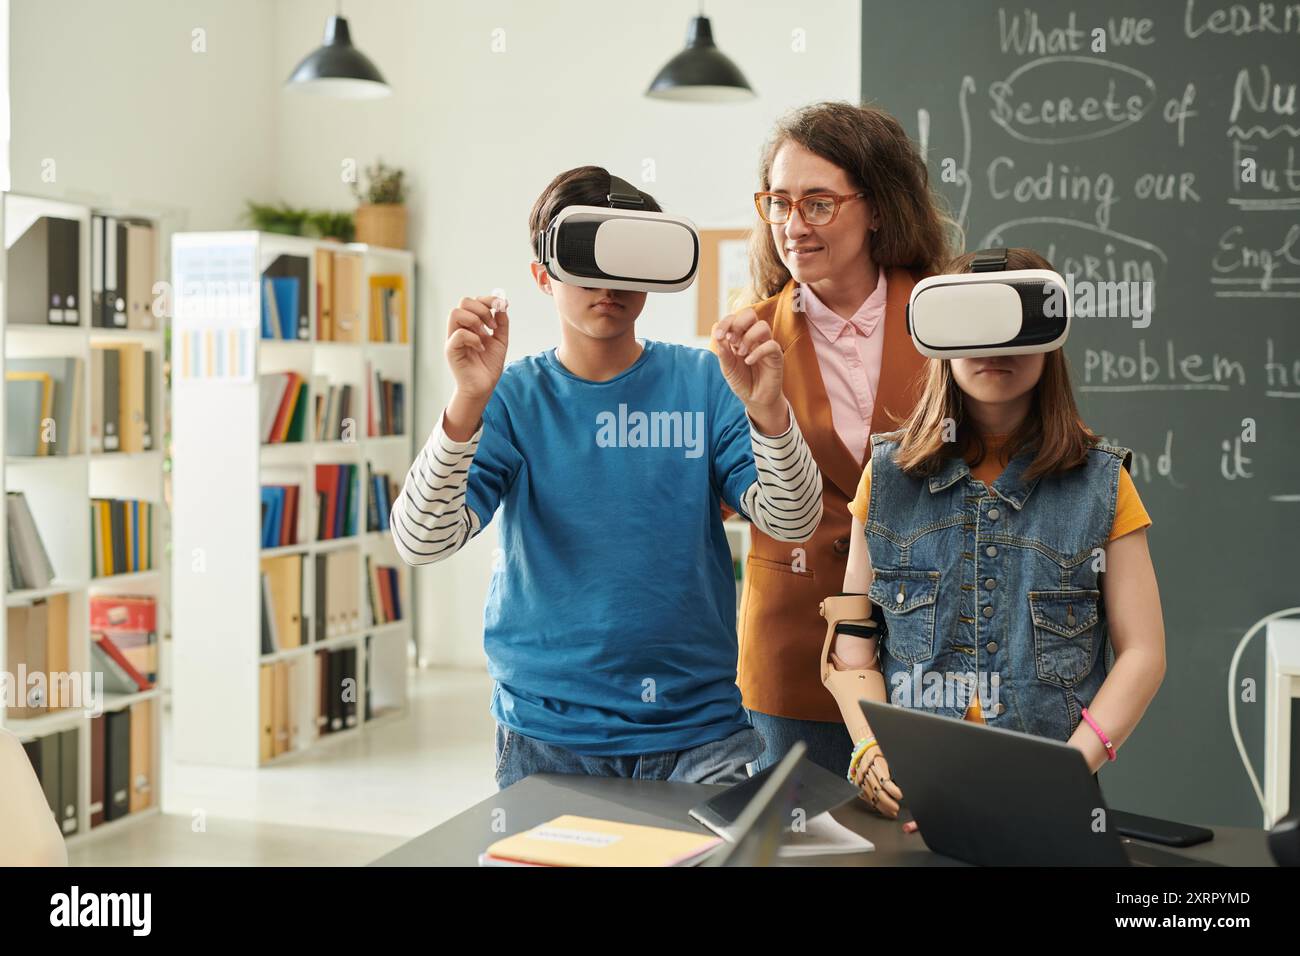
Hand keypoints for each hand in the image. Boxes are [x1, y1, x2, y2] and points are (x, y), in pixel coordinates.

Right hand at [444, 295, 509, 439]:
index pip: (473, 301)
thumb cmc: (488, 365)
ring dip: (475, 320)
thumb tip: (502, 305)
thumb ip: (502, 323)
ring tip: (486, 334)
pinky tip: (481, 348)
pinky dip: (474, 338)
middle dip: (483, 309)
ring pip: (456, 313)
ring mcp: (454, 338)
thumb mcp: (500, 341)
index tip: (502, 306)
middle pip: (464, 302)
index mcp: (470, 324)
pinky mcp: (451, 350)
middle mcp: (460, 328)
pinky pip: (459, 334)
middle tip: (493, 325)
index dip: (488, 299)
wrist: (484, 387)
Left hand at [712, 308, 787, 434]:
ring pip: (762, 326)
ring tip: (741, 353)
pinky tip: (748, 361)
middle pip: (750, 314)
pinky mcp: (776, 355)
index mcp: (740, 336)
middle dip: (738, 324)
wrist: (755, 399)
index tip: (719, 336)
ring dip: (748, 338)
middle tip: (731, 340)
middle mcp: (753, 337)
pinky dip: (758, 352)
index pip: (734, 318)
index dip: (725, 323)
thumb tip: (716, 331)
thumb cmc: (742, 381)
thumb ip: (723, 351)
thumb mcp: (727, 367)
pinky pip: (771, 345)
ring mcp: (766, 344)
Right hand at [852, 746, 902, 818]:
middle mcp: (867, 770)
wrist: (865, 747)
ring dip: (882, 806)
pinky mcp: (858, 781)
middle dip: (888, 802)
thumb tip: (904, 782)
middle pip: (877, 790)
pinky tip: (882, 808)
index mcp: (877, 761)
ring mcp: (861, 776)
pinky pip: (865, 795)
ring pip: (871, 795)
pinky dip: (874, 803)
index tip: (901, 795)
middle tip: (897, 808)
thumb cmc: (881, 751)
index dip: (893, 790)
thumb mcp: (889, 755)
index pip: (885, 780)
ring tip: (892, 812)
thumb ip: (895, 768)